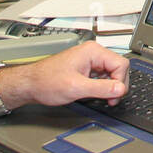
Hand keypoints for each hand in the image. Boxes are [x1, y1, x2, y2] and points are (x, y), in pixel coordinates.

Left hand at [0, 41, 129, 107]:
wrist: (30, 85)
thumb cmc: (46, 81)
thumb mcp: (76, 88)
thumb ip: (101, 88)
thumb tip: (120, 89)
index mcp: (93, 52)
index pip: (121, 64)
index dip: (120, 81)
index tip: (114, 96)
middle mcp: (92, 53)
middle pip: (118, 68)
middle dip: (116, 85)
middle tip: (110, 100)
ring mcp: (89, 61)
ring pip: (111, 74)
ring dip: (108, 88)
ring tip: (99, 98)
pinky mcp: (86, 69)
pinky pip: (102, 77)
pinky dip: (101, 88)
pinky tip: (93, 94)